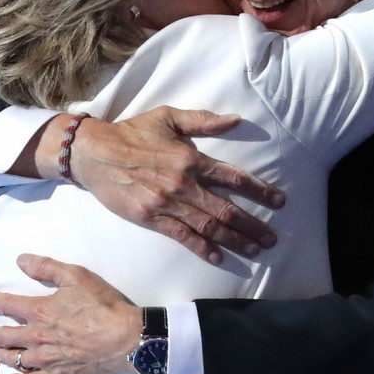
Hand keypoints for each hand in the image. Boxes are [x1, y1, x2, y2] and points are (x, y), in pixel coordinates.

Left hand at [0, 255, 140, 373]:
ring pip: (13, 359)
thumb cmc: (103, 305)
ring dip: (2, 354)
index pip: (7, 305)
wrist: (125, 338)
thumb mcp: (77, 276)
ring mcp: (46, 358)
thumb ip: (47, 267)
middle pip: (4, 336)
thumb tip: (21, 260)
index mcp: (39, 311)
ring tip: (0, 352)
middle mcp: (36, 336)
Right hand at [47, 107, 285, 264]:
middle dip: (253, 225)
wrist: (94, 153)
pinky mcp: (151, 218)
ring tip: (255, 249)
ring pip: (209, 226)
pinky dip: (202, 248)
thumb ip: (203, 120)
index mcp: (191, 158)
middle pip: (226, 209)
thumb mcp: (169, 117)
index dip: (259, 191)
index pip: (233, 177)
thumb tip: (236, 120)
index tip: (279, 201)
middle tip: (272, 238)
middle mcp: (184, 183)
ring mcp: (167, 203)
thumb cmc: (133, 132)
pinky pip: (182, 236)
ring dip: (235, 240)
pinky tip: (218, 257)